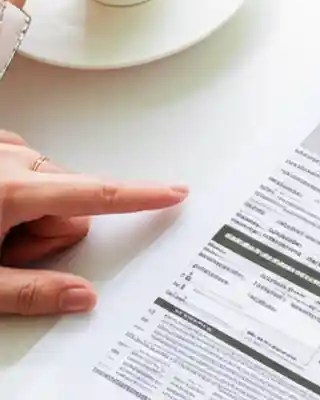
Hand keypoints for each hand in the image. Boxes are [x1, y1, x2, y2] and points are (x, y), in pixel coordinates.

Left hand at [0, 132, 187, 314]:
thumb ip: (30, 293)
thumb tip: (83, 297)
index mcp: (12, 191)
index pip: (96, 195)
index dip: (141, 197)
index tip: (175, 193)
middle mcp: (11, 160)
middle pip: (72, 202)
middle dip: (48, 232)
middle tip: (8, 252)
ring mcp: (1, 148)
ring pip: (53, 184)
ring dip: (30, 211)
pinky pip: (29, 167)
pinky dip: (17, 190)